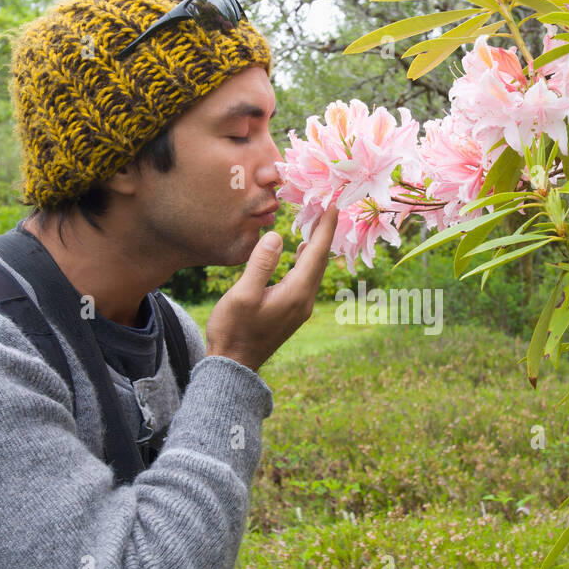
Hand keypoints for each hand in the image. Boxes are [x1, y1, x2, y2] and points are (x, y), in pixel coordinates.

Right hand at [205, 205, 338, 372]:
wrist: (235, 365)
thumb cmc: (234, 330)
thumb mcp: (243, 295)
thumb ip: (261, 264)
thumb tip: (278, 236)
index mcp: (296, 292)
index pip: (317, 252)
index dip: (326, 227)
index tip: (335, 203)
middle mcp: (304, 300)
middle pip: (321, 260)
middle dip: (325, 232)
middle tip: (327, 205)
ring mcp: (300, 308)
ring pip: (315, 270)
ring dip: (317, 246)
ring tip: (316, 222)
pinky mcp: (292, 311)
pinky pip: (307, 279)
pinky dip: (307, 260)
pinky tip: (301, 252)